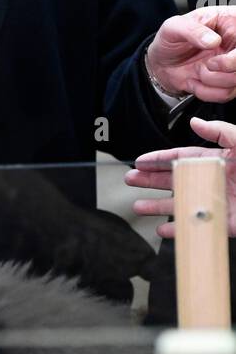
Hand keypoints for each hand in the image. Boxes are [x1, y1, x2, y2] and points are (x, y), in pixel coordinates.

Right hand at [125, 116, 235, 238]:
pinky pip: (195, 226)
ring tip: (138, 206)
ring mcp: (216, 202)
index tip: (140, 161)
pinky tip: (164, 229)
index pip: (181, 158)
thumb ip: (221, 132)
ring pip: (180, 204)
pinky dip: (179, 229)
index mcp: (218, 161)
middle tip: (130, 180)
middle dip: (151, 181)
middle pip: (175, 180)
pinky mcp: (223, 223)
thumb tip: (194, 123)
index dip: (160, 159)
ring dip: (158, 206)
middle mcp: (213, 181)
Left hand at [146, 7, 235, 102]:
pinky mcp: (227, 81)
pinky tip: (197, 81)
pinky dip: (207, 92)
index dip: (235, 55)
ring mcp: (233, 64)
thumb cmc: (170, 40)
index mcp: (229, 21)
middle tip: (208, 64)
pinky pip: (227, 94)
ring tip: (199, 72)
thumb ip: (192, 30)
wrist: (160, 64)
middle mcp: (235, 43)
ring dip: (213, 81)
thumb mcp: (173, 27)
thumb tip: (212, 40)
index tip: (218, 53)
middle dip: (226, 69)